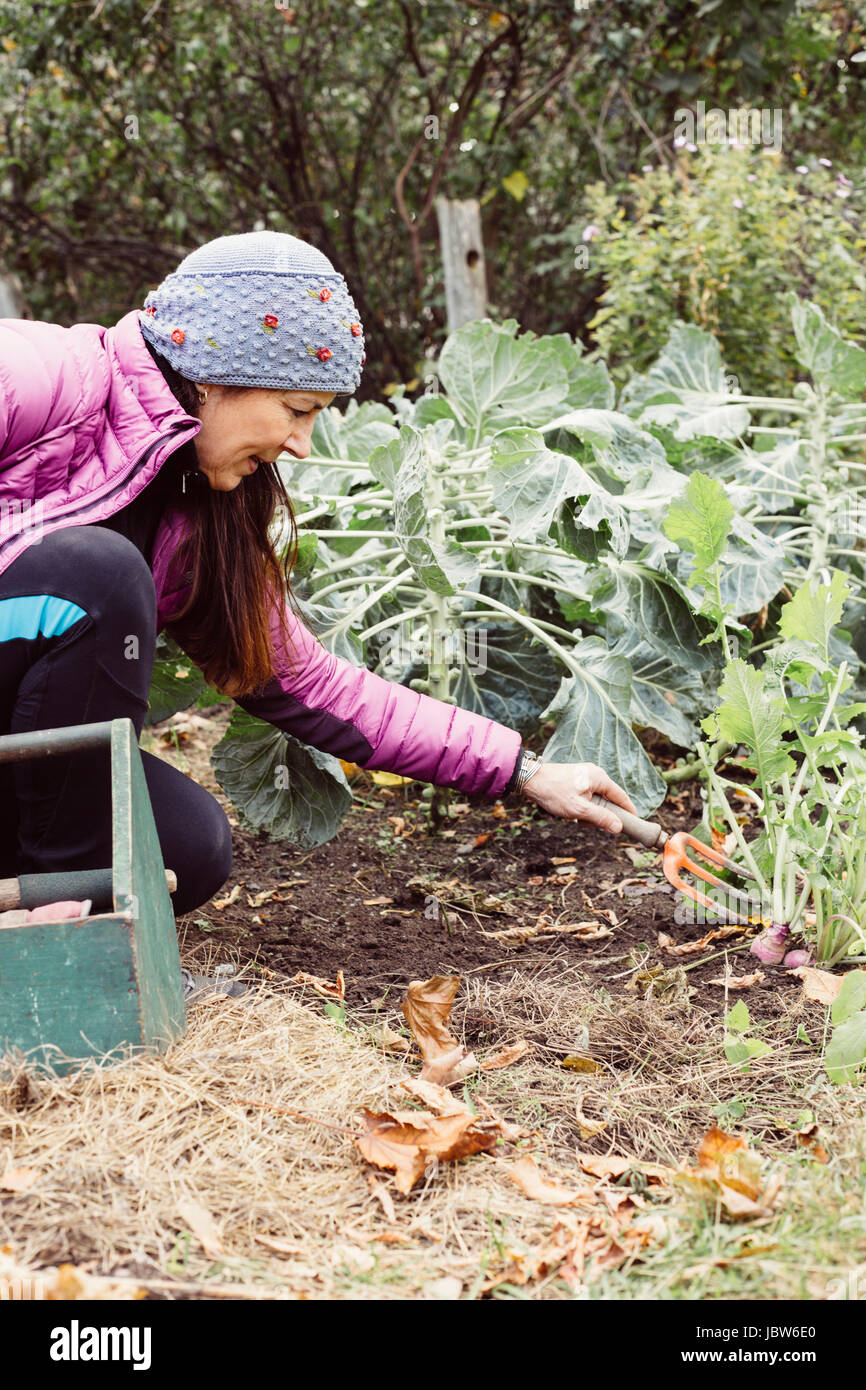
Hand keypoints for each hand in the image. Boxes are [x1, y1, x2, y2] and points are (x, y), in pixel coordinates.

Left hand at [519, 761, 637, 832]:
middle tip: (587, 823)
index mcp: (600, 778)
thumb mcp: (579, 810)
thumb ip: (600, 818)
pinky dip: (583, 806)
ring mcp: (585, 775)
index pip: (622, 797)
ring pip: (597, 799)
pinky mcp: (577, 778)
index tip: (634, 824)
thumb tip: (619, 827)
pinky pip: (587, 796)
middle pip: (609, 800)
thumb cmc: (554, 793)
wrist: (530, 779)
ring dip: (589, 812)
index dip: (629, 812)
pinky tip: (571, 811)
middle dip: (601, 815)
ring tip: (574, 817)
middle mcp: (596, 774)